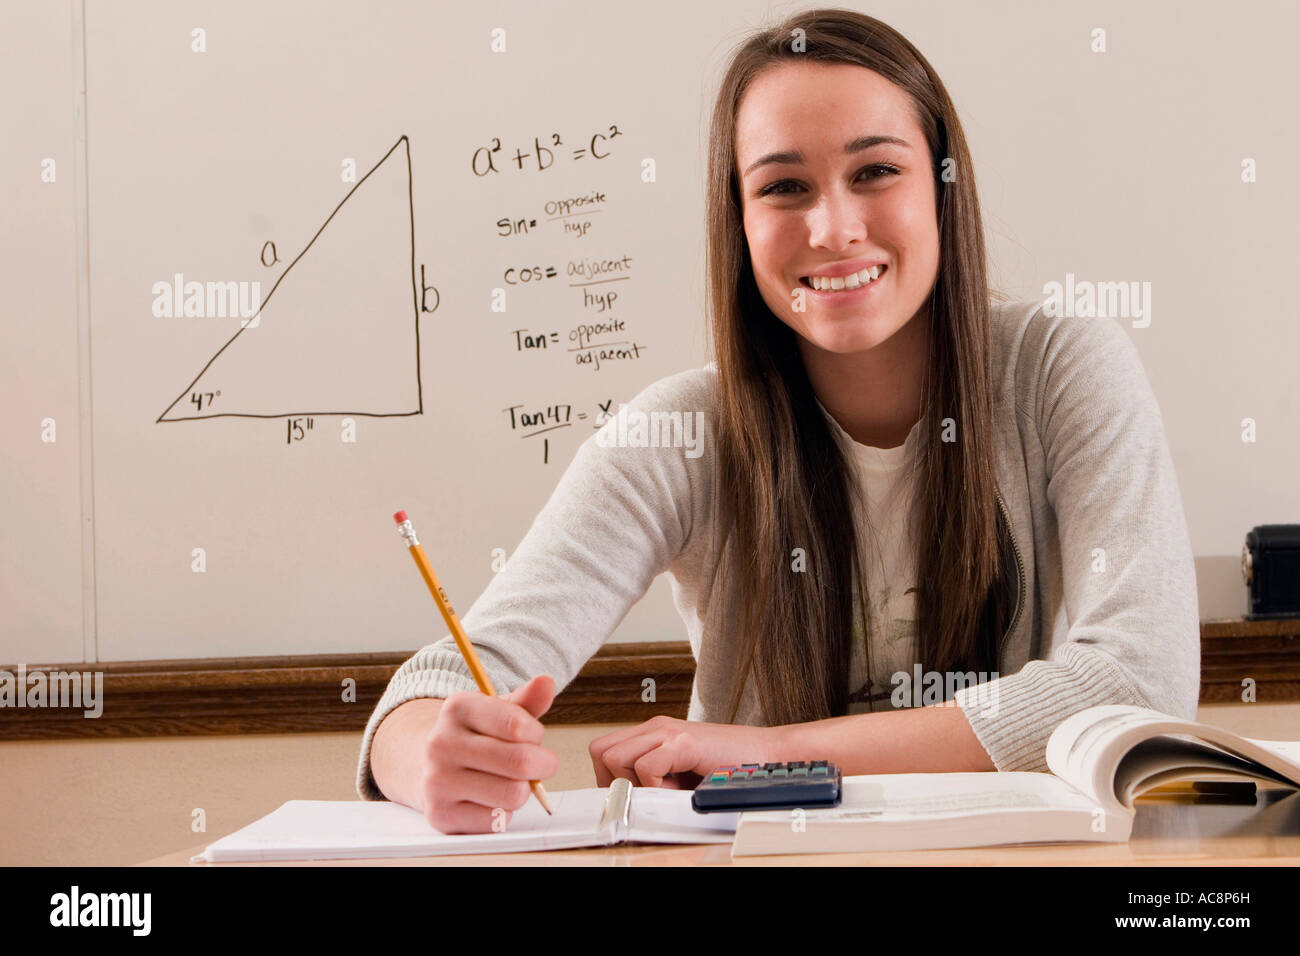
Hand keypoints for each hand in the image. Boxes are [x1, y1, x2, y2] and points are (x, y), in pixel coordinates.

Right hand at [419, 674, 559, 833]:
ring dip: (522, 790)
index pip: (517, 725)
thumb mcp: (499, 712)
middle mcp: (441, 743)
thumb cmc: (477, 737)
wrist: (429, 768)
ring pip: (513, 794)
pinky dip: (503, 812)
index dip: (536, 734)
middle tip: (537, 763)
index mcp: (457, 708)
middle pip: (520, 762)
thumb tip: (546, 682)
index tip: (532, 736)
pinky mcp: (441, 815)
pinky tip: (489, 799)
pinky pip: (497, 821)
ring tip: (510, 780)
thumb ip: (527, 700)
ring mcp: (437, 781)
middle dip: (541, 764)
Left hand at [588, 715, 782, 787]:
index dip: (608, 778)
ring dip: (637, 783)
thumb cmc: (726, 767)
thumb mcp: (678, 772)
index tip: (631, 796)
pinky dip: (657, 786)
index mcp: (651, 732)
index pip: (601, 749)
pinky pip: (646, 767)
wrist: (766, 755)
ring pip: (615, 758)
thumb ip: (650, 777)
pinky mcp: (683, 742)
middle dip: (616, 780)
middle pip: (600, 751)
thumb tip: (622, 799)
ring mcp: (667, 731)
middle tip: (648, 792)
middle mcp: (655, 727)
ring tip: (668, 788)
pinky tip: (680, 786)